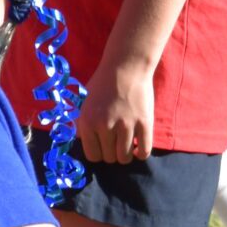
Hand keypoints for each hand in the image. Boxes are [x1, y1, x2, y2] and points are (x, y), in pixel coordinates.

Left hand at [78, 47, 153, 163]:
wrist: (125, 68)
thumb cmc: (103, 84)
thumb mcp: (84, 104)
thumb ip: (82, 124)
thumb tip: (82, 141)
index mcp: (87, 123)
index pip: (92, 155)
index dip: (98, 153)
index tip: (102, 147)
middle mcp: (105, 127)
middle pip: (109, 158)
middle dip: (111, 154)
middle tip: (115, 144)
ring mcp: (126, 126)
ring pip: (125, 158)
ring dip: (125, 155)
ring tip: (126, 145)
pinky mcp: (145, 123)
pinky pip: (144, 151)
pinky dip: (141, 154)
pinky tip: (138, 148)